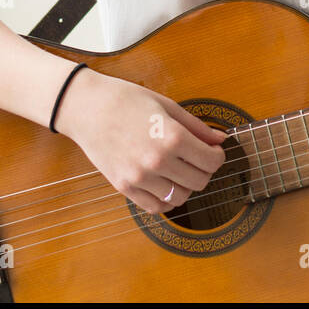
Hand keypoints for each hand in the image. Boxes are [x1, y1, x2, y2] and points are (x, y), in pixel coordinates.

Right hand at [54, 68, 228, 215]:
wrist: (87, 108)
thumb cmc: (127, 101)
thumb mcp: (168, 106)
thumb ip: (197, 127)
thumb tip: (221, 140)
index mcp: (172, 137)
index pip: (212, 161)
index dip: (218, 156)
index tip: (213, 151)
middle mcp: (157, 161)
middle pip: (200, 181)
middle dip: (205, 171)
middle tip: (199, 160)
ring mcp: (139, 177)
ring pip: (180, 197)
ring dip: (186, 186)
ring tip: (180, 171)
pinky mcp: (123, 187)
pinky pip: (155, 207)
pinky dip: (166, 200)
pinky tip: (165, 185)